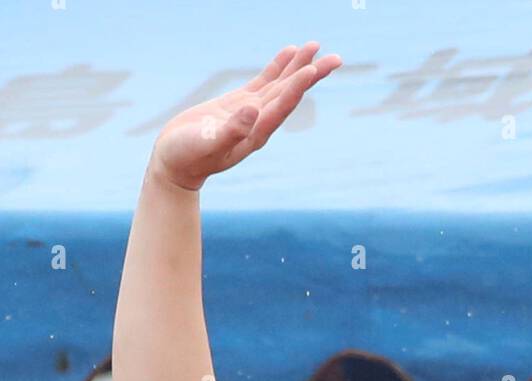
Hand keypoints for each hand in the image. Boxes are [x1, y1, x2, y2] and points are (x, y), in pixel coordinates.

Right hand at [150, 41, 341, 191]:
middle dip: (312, 74)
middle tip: (336, 59)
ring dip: (298, 66)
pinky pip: (264, 81)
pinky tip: (290, 53)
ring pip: (281, 84)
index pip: (282, 106)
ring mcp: (252, 112)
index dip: (297, 87)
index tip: (312, 69)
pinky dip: (277, 67)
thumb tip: (253, 110)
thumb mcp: (208, 144)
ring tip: (315, 47)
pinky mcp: (239, 103)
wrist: (176, 162)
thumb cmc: (189, 156)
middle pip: (291, 93)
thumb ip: (232, 130)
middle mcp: (260, 122)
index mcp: (256, 133)